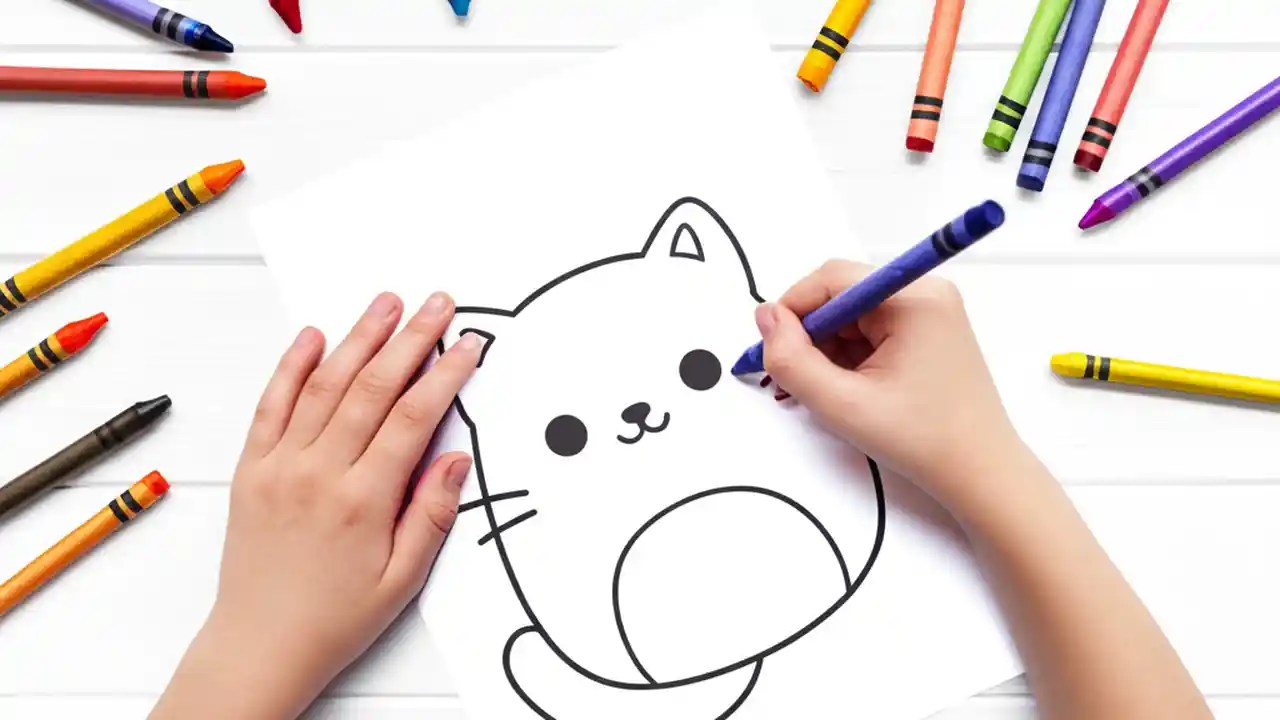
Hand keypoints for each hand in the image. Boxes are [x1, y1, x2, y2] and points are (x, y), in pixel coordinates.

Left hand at [153, 292, 481, 719]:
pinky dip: (291, 367)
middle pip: (373, 387)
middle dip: (411, 339)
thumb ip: (430, 515)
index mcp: (362, 500)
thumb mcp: (401, 578)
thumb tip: (453, 460)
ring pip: (324, 385)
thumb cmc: (332, 619)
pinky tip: (311, 337)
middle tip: (437, 305)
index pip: (413, 417)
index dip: (445, 374)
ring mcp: (280, 466)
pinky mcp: (252, 468)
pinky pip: (271, 405)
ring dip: (358, 338)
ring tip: (385, 303)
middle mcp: (318, 473)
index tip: (467, 346)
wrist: (259, 645)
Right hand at [757, 260, 1035, 519]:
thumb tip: (765, 319)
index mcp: (914, 298)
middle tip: (793, 379)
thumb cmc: (927, 440)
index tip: (770, 345)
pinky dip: (849, 358)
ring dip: (828, 351)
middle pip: (842, 296)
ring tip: (824, 393)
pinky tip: (846, 390)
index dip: (792, 309)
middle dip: (811, 336)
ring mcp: (930, 313)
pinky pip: (872, 331)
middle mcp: (926, 294)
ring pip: (853, 317)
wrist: (980, 473)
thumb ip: (792, 359)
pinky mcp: (928, 333)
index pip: (832, 278)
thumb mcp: (843, 404)